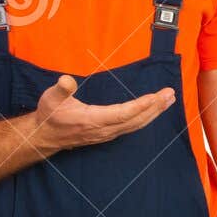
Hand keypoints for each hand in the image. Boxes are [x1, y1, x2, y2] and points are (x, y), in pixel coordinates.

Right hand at [31, 74, 175, 151]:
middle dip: (155, 107)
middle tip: (170, 93)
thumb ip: (61, 89)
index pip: (122, 113)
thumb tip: (66, 80)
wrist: (46, 136)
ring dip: (154, 112)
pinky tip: (154, 110)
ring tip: (168, 100)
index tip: (155, 97)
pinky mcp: (110, 134)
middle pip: (136, 119)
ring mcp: (108, 133)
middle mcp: (104, 129)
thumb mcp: (51, 98)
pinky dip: (146, 117)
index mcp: (93, 119)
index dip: (140, 106)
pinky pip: (132, 126)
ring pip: (136, 124)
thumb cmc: (50, 114)